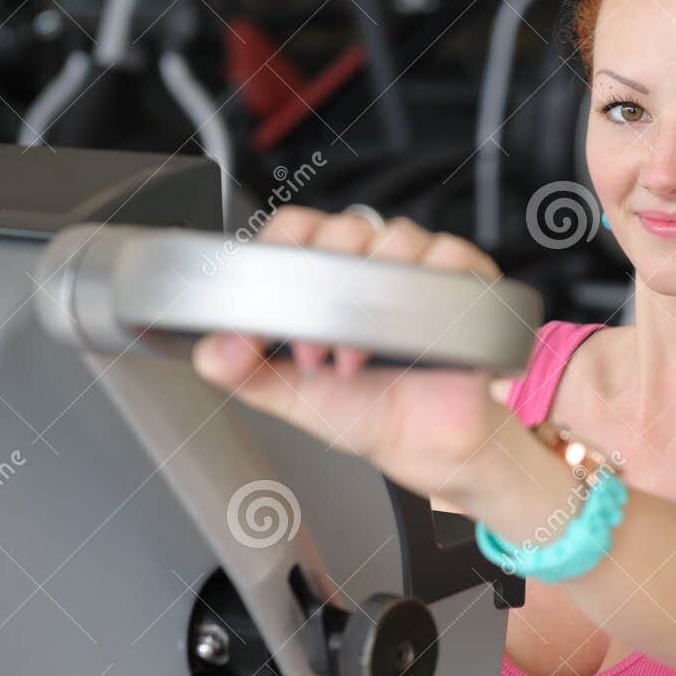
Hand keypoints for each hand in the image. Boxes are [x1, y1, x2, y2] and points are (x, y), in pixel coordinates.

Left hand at [190, 205, 513, 499]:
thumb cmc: (367, 411)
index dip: (280, 254)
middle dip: (323, 288)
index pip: (295, 229)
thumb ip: (242, 371)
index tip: (271, 302)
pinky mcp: (465, 282)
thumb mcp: (290, 396)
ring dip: (371, 296)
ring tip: (355, 357)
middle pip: (343, 228)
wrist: (426, 447)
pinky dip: (430, 288)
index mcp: (323, 279)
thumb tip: (210, 350)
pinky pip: (451, 255)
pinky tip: (414, 335)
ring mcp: (417, 270)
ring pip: (395, 236)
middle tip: (312, 349)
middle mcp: (369, 265)